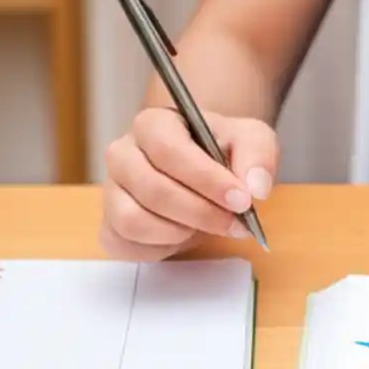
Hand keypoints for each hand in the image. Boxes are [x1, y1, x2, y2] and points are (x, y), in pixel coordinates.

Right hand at [101, 108, 278, 260]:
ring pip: (136, 220)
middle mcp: (122, 153)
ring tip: (209, 225)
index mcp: (154, 124)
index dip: (207, 179)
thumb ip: (258, 156)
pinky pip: (129, 243)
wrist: (204, 169)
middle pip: (153, 190)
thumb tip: (255, 189)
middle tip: (237, 223)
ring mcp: (112, 189)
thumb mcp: (251, 140)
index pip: (170, 151)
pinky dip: (163, 245)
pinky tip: (185, 233)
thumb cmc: (222, 150)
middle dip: (201, 212)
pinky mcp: (110, 222)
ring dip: (181, 230)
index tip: (242, 200)